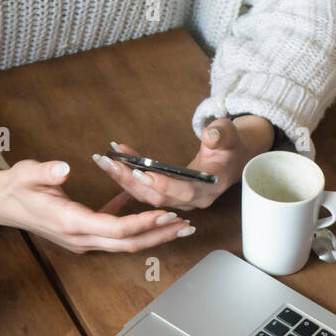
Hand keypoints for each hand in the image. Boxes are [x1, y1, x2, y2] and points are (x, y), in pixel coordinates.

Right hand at [0, 159, 193, 252]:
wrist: (2, 203)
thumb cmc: (16, 187)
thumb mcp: (27, 174)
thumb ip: (46, 173)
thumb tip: (63, 168)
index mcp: (71, 223)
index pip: (115, 229)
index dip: (142, 223)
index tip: (165, 213)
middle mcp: (81, 238)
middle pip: (129, 243)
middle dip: (159, 235)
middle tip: (186, 226)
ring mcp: (84, 240)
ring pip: (126, 243)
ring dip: (153, 235)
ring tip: (179, 225)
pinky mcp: (85, 235)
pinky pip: (116, 235)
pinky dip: (136, 226)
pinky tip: (152, 212)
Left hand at [93, 116, 275, 210]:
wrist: (229, 159)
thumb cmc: (229, 145)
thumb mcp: (229, 135)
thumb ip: (221, 134)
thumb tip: (211, 135)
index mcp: (210, 188)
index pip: (185, 192)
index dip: (164, 184)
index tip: (142, 171)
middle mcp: (194, 200)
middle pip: (159, 198)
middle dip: (133, 181)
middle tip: (111, 162)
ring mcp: (180, 200)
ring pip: (148, 197)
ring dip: (125, 181)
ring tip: (106, 160)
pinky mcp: (169, 196)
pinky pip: (145, 191)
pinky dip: (128, 178)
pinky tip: (114, 161)